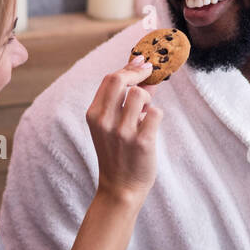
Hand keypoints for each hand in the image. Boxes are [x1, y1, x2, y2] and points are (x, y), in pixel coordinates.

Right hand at [87, 55, 163, 203]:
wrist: (120, 188)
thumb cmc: (118, 154)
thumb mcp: (111, 126)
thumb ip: (123, 101)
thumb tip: (144, 75)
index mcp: (93, 115)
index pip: (109, 79)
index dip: (128, 67)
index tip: (141, 61)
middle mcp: (105, 121)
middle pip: (121, 79)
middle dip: (138, 72)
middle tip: (150, 73)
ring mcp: (122, 132)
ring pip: (139, 94)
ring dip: (147, 99)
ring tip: (145, 112)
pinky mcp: (141, 141)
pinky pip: (156, 113)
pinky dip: (156, 116)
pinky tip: (150, 127)